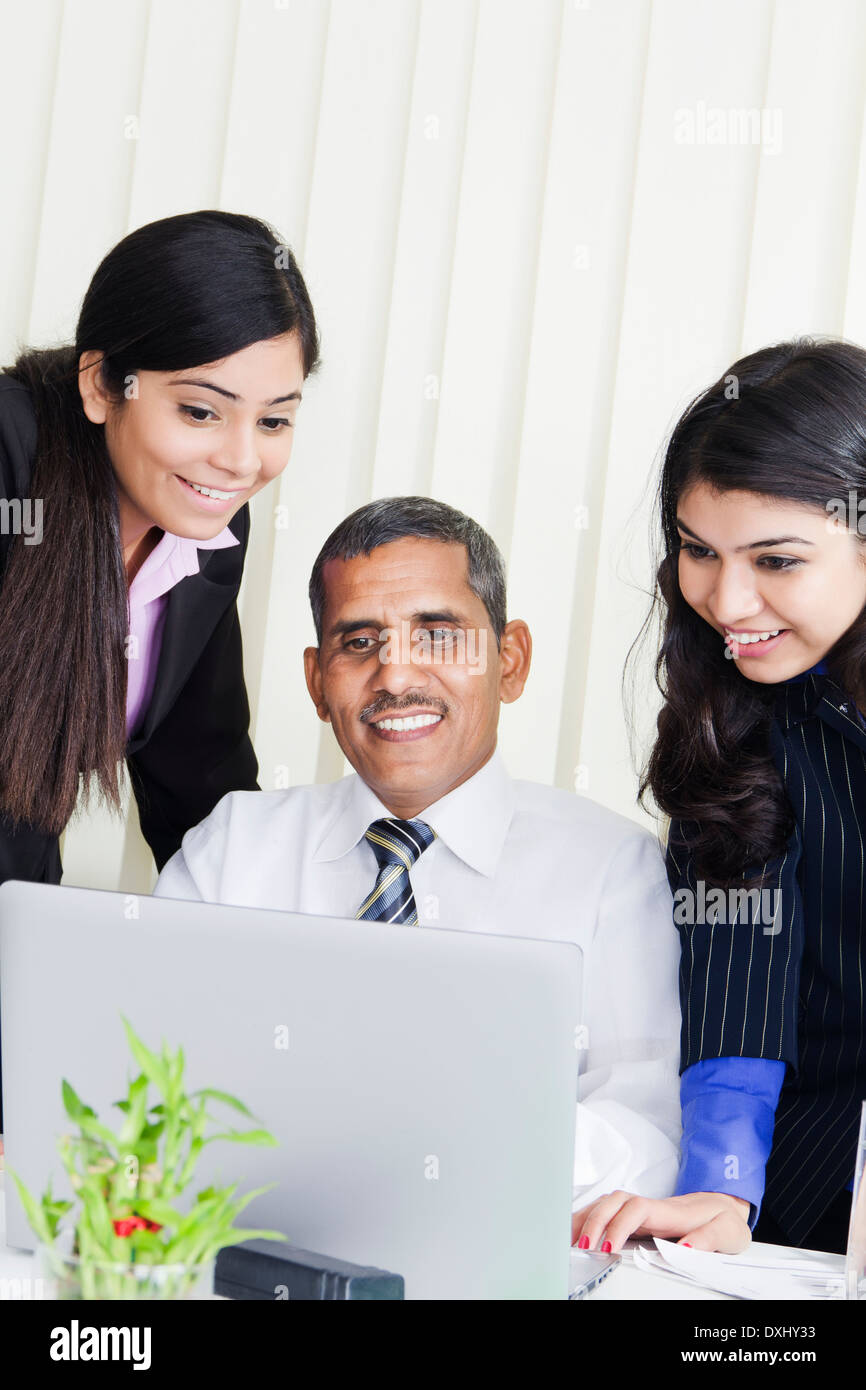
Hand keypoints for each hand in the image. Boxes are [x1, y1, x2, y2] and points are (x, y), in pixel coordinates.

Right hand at [571, 1190, 751, 1254]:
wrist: (725, 1205)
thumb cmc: (725, 1220)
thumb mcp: (728, 1231)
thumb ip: (708, 1238)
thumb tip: (685, 1247)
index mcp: (670, 1211)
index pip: (636, 1209)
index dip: (618, 1225)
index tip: (608, 1247)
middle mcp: (652, 1206)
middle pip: (613, 1202)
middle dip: (593, 1222)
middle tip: (582, 1248)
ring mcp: (643, 1209)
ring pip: (607, 1204)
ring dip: (587, 1218)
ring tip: (570, 1239)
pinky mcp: (638, 1216)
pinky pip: (608, 1211)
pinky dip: (589, 1218)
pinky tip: (578, 1230)